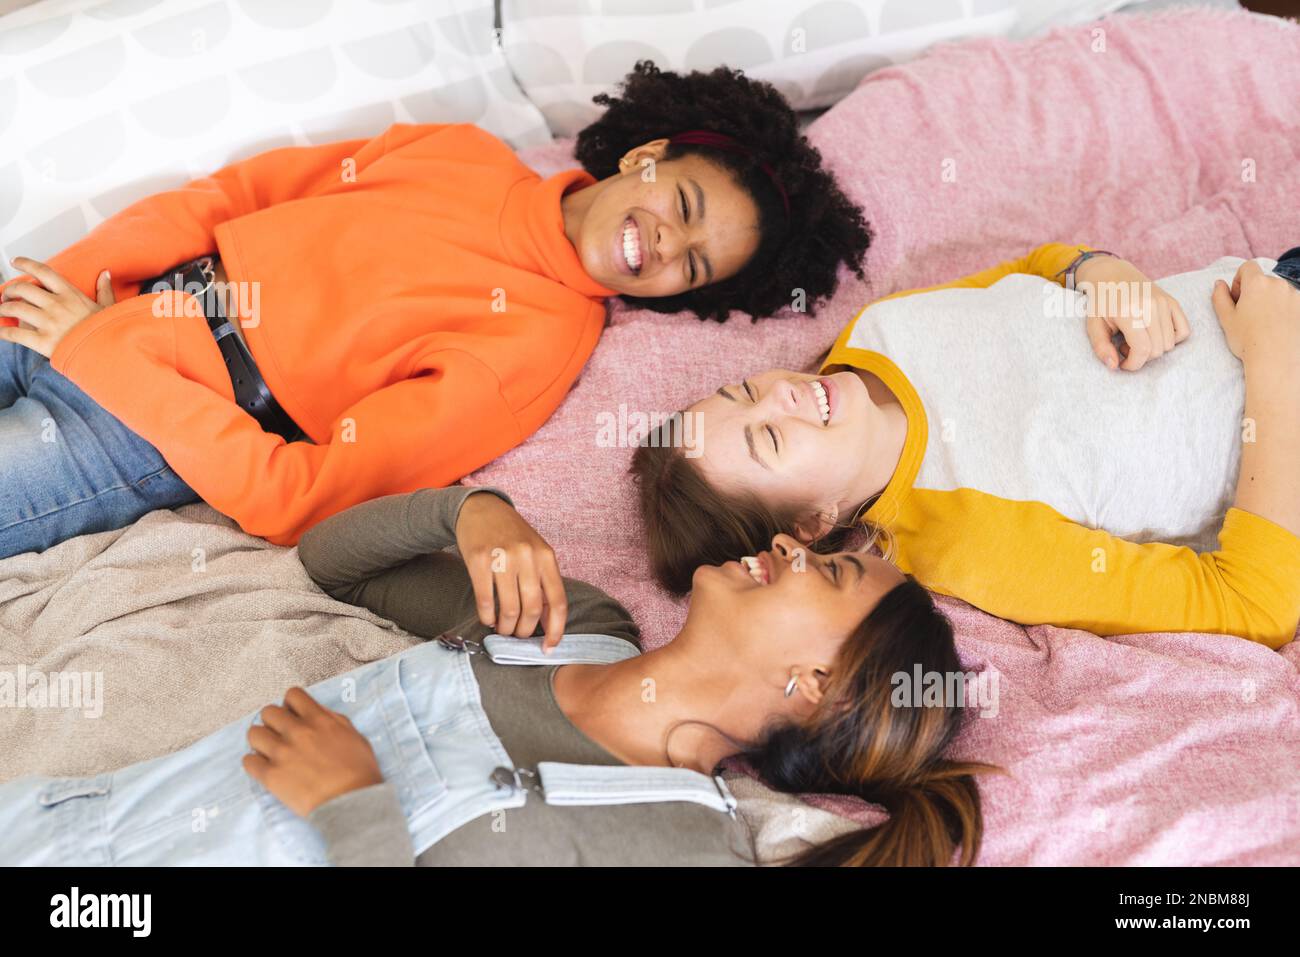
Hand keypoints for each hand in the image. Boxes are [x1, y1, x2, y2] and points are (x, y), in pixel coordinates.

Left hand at [0, 257, 114, 357]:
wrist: (108, 354)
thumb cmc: (108, 332)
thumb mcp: (109, 308)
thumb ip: (104, 290)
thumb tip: (105, 274)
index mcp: (70, 294)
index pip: (43, 272)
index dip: (25, 263)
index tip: (15, 262)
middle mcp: (56, 305)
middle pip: (23, 289)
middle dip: (10, 290)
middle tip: (7, 295)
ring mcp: (48, 323)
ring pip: (15, 309)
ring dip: (4, 308)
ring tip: (2, 310)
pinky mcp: (42, 341)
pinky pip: (14, 333)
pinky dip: (3, 331)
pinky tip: (0, 331)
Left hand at [242, 687, 382, 817]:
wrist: (350, 803)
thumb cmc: (359, 771)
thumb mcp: (354, 736)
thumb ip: (332, 720)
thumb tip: (316, 712)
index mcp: (319, 719)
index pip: (292, 695)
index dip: (291, 704)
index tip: (294, 715)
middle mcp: (297, 732)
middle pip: (268, 712)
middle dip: (274, 721)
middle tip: (281, 735)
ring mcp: (282, 753)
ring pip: (253, 733)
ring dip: (261, 740)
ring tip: (270, 751)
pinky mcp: (270, 776)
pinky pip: (248, 761)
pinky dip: (254, 763)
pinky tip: (266, 768)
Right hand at [455, 491, 567, 650]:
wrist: (481, 509)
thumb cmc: (512, 535)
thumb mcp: (536, 552)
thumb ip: (543, 582)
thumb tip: (547, 622)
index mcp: (546, 556)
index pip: (558, 601)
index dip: (556, 629)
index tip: (549, 647)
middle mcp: (527, 557)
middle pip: (532, 608)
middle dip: (525, 631)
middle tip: (518, 635)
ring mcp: (502, 558)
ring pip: (509, 608)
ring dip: (506, 627)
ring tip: (503, 629)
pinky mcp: (478, 560)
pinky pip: (485, 600)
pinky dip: (487, 616)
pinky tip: (488, 618)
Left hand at [1077, 255, 1188, 370]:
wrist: (1112, 274)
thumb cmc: (1101, 302)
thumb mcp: (1093, 325)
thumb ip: (1101, 347)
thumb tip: (1114, 366)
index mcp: (1128, 312)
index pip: (1143, 350)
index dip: (1133, 364)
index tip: (1123, 363)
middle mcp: (1150, 306)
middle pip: (1158, 349)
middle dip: (1141, 357)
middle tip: (1126, 346)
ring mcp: (1164, 302)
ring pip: (1170, 343)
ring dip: (1154, 348)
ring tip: (1137, 338)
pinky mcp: (1173, 301)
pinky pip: (1184, 330)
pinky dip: (1172, 339)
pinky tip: (1154, 334)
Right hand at [1211, 259, 1299, 366]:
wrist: (1276, 359)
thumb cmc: (1248, 340)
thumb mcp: (1226, 319)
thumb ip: (1220, 297)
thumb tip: (1219, 284)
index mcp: (1257, 283)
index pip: (1247, 267)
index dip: (1239, 280)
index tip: (1238, 298)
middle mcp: (1278, 284)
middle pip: (1264, 280)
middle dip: (1255, 293)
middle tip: (1248, 315)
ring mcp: (1294, 295)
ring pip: (1278, 292)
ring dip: (1270, 301)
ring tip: (1264, 324)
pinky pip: (1291, 303)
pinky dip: (1284, 310)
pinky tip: (1278, 328)